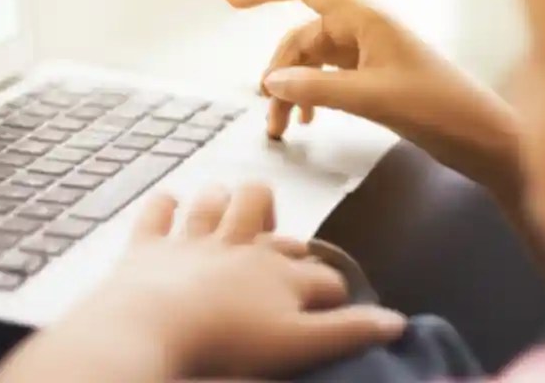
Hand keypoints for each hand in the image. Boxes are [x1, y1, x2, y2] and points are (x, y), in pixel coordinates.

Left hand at [0, 183, 403, 382]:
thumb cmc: (229, 342)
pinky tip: (168, 200)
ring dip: (221, 200)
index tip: (336, 299)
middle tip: (276, 237)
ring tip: (226, 203)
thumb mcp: (298, 345)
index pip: (321, 274)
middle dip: (274, 218)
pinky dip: (163, 206)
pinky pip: (156, 215)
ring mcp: (191, 241)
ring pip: (213, 202)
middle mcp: (239, 245)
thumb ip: (347, 332)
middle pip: (263, 211)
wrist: (153, 328)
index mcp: (278, 273)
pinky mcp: (147, 247)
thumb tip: (396, 322)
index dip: (334, 287)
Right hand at [228, 0, 522, 190]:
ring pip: (313, 62)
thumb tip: (270, 81)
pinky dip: (312, 95)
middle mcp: (365, 29)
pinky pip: (330, 78)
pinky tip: (307, 121)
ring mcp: (370, 53)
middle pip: (302, 37)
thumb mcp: (373, 98)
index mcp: (367, 18)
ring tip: (282, 128)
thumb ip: (318, 88)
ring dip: (292, 90)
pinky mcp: (376, 77)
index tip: (232, 3)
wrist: (484, 139)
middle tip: (268, 115)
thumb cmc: (440, 109)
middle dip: (279, 72)